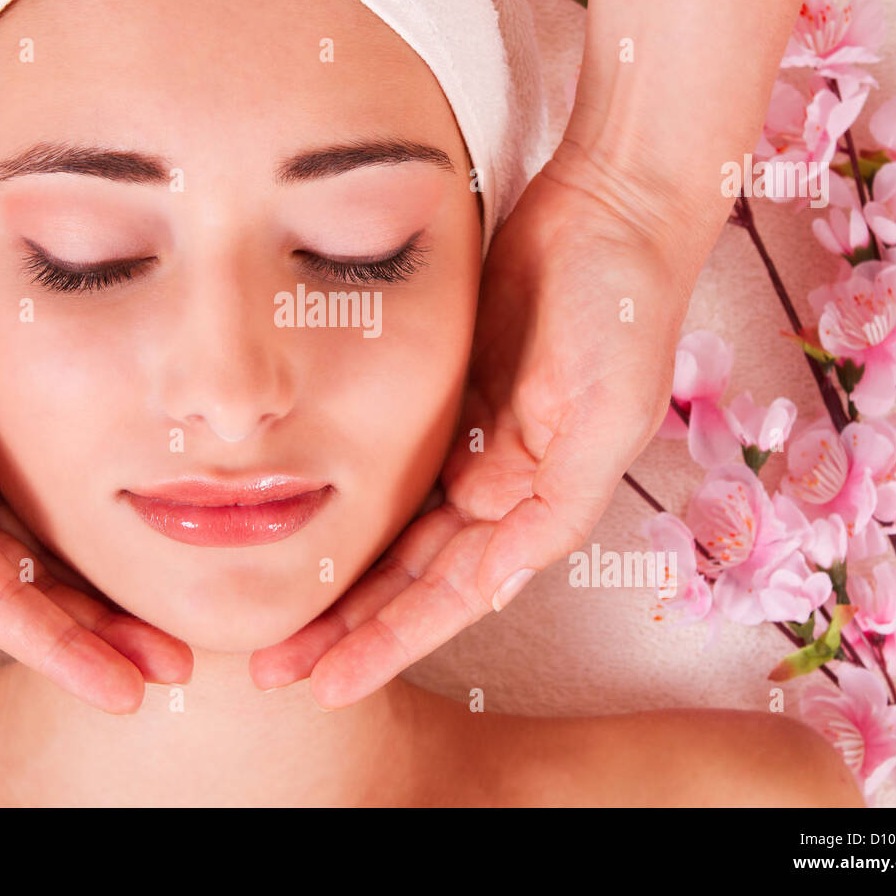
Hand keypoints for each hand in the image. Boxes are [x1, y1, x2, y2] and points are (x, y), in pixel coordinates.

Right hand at [0, 156, 190, 711]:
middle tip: (171, 668)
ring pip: (53, 544)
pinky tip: (149, 537)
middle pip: (32, 586)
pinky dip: (101, 520)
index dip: (54, 647)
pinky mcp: (5, 413)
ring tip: (173, 629)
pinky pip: (61, 482)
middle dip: (96, 635)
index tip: (121, 688)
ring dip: (107, 591)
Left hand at [250, 138, 705, 706]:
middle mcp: (500, 486)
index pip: (451, 593)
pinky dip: (350, 501)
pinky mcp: (447, 398)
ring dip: (341, 578)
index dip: (390, 641)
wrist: (609, 211)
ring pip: (393, 531)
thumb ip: (554, 495)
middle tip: (273, 668)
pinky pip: (392, 466)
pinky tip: (304, 524)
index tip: (327, 684)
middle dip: (348, 627)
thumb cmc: (623, 310)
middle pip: (410, 576)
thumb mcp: (604, 411)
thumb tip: (493, 570)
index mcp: (537, 502)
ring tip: (277, 619)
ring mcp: (472, 443)